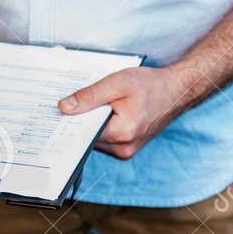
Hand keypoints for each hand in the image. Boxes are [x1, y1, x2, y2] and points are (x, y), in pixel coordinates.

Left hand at [58, 65, 186, 158]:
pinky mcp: (125, 149)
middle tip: (69, 104)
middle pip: (86, 138)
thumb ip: (89, 96)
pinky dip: (98, 127)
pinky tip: (102, 112)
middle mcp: (123, 148)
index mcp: (122, 133)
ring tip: (92, 105)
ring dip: (89, 124)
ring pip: (93, 140)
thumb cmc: (151, 85)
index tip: (56, 112)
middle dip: (78, 121)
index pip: (82, 133)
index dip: (68, 121)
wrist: (176, 91)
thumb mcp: (118, 82)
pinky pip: (103, 140)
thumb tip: (64, 108)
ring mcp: (125, 151)